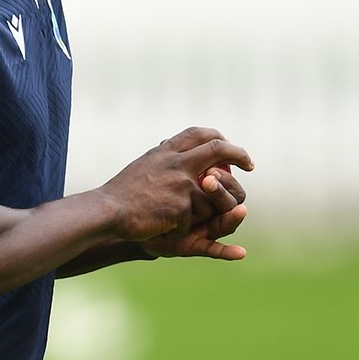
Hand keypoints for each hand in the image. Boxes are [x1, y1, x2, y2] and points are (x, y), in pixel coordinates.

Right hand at [101, 127, 252, 242]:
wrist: (108, 211)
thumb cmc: (122, 193)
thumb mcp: (143, 165)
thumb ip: (162, 156)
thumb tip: (168, 142)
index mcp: (166, 151)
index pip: (198, 134)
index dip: (218, 137)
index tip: (230, 146)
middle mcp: (177, 162)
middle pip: (217, 149)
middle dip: (239, 154)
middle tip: (250, 164)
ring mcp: (181, 183)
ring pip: (211, 194)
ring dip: (203, 208)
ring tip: (177, 215)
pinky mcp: (182, 206)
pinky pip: (195, 218)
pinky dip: (183, 226)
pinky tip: (165, 226)